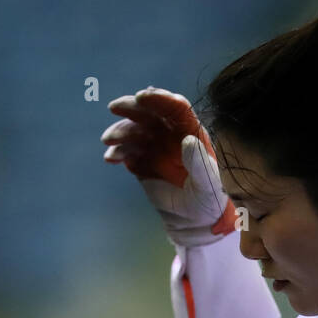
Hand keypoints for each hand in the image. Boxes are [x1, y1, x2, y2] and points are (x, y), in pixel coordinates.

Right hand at [102, 87, 237, 245]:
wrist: (195, 221)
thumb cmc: (208, 199)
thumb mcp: (208, 183)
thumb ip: (199, 162)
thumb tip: (186, 140)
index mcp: (191, 132)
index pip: (176, 108)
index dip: (159, 99)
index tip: (141, 96)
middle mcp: (171, 135)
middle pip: (151, 114)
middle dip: (132, 108)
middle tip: (114, 107)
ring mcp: (155, 148)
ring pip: (135, 132)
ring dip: (120, 132)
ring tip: (108, 140)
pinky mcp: (141, 163)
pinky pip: (127, 152)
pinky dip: (117, 152)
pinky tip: (111, 157)